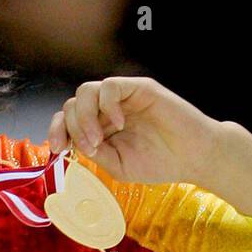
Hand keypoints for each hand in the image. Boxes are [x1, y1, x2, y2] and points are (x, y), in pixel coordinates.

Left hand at [46, 76, 222, 186]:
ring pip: (86, 91)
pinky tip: (118, 123)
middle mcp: (107, 110)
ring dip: (85, 117)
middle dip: (72, 127)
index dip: (57, 131)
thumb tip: (72, 143)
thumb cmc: (160, 162)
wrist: (194, 158)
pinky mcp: (138, 88)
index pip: (66, 120)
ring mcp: (122, 98)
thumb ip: (94, 152)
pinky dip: (107, 105)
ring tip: (99, 139)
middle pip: (72, 105)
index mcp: (99, 127)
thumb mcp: (118, 165)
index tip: (58, 149)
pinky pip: (109, 87)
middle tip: (90, 147)